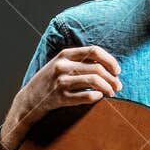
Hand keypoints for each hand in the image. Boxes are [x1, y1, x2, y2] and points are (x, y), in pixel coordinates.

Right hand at [0, 45, 121, 149]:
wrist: (31, 98)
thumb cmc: (52, 80)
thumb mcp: (62, 63)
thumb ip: (81, 61)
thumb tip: (109, 65)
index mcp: (66, 54)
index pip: (94, 51)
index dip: (110, 60)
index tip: (117, 70)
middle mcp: (63, 66)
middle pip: (97, 68)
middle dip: (112, 78)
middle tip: (118, 86)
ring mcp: (61, 82)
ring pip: (93, 81)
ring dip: (107, 88)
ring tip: (112, 93)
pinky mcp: (60, 97)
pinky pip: (85, 97)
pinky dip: (96, 97)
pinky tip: (99, 97)